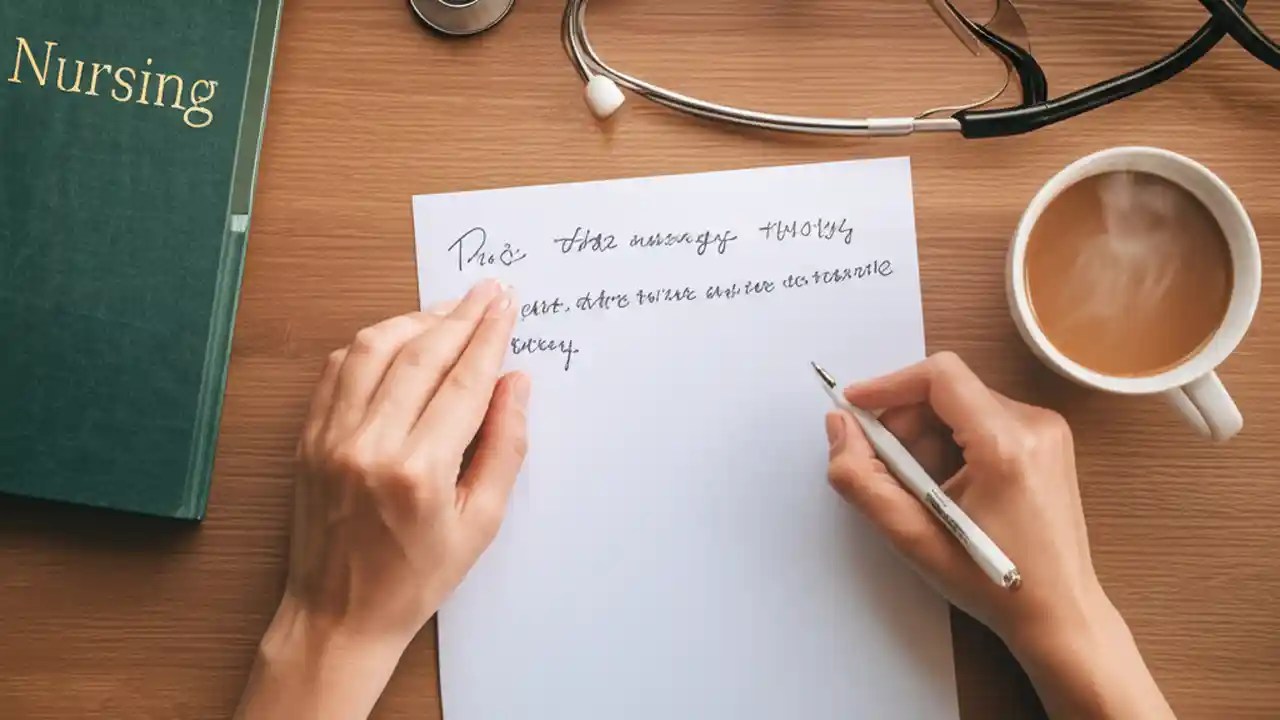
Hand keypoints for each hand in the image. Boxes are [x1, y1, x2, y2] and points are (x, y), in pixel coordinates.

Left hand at [237, 279, 528, 719]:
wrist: (338, 614)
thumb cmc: (415, 578)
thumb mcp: (480, 523)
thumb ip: (504, 448)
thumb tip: (515, 383)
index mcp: (420, 472)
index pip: (464, 381)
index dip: (489, 336)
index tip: (506, 304)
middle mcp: (371, 446)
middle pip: (421, 354)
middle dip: (460, 316)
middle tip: (487, 292)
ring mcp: (332, 438)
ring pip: (374, 349)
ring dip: (415, 320)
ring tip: (447, 311)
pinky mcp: (308, 438)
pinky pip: (338, 370)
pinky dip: (371, 343)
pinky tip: (398, 338)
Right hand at [825, 352, 1172, 719]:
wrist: (1060, 614)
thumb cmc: (992, 584)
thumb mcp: (913, 537)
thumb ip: (863, 479)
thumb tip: (839, 426)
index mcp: (1006, 444)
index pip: (940, 376)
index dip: (889, 385)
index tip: (855, 408)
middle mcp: (1034, 424)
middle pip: (948, 390)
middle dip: (904, 420)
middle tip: (884, 467)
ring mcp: (1047, 430)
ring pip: (962, 405)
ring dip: (926, 435)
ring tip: (919, 487)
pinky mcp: (1047, 442)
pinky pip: (983, 420)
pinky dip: (951, 443)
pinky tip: (947, 487)